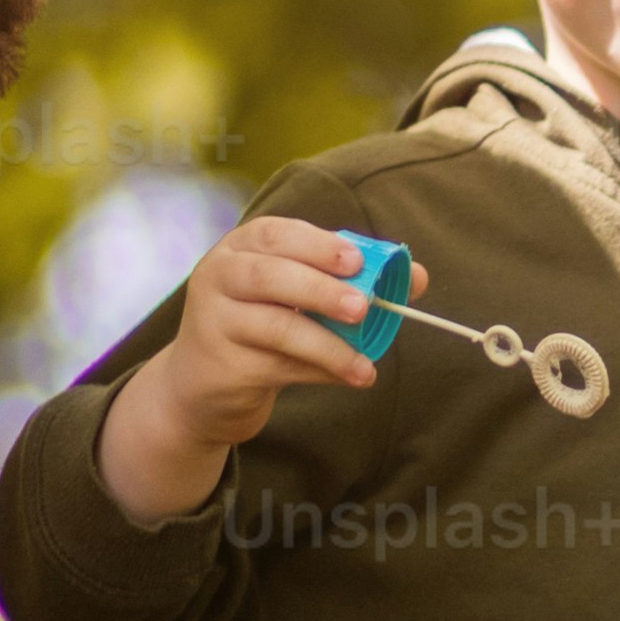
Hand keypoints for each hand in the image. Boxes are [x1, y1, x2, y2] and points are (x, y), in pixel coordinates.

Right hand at [93, 215, 407, 526]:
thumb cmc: (262, 326)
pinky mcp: (221, 366)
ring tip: (366, 365)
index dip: (318, 245)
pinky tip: (350, 378)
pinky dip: (319, 373)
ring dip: (328, 346)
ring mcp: (214, 321)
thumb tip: (416, 277)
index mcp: (241, 248)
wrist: (202, 386)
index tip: (356, 261)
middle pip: (269, 276)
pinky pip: (277, 367)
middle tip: (362, 307)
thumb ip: (350, 281)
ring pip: (277, 327)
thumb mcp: (298, 296)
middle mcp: (219, 276)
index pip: (276, 234)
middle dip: (320, 289)